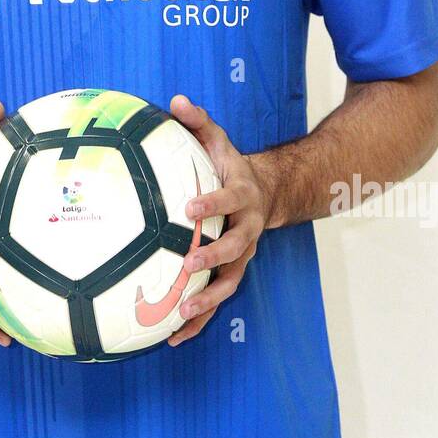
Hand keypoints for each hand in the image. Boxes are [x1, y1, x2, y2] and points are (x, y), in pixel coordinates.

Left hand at [166, 94, 274, 346]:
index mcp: (240, 196)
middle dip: (213, 258)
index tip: (190, 210)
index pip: (227, 200)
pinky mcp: (232, 273)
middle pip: (235, 248)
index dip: (211, 205)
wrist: (265, 193)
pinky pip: (217, 300)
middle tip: (188, 265)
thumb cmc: (229, 166)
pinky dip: (199, 320)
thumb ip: (198, 122)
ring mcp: (242, 255)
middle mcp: (245, 229)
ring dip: (208, 300)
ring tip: (183, 313)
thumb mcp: (217, 140)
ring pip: (230, 282)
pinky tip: (173, 337)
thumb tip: (175, 100)